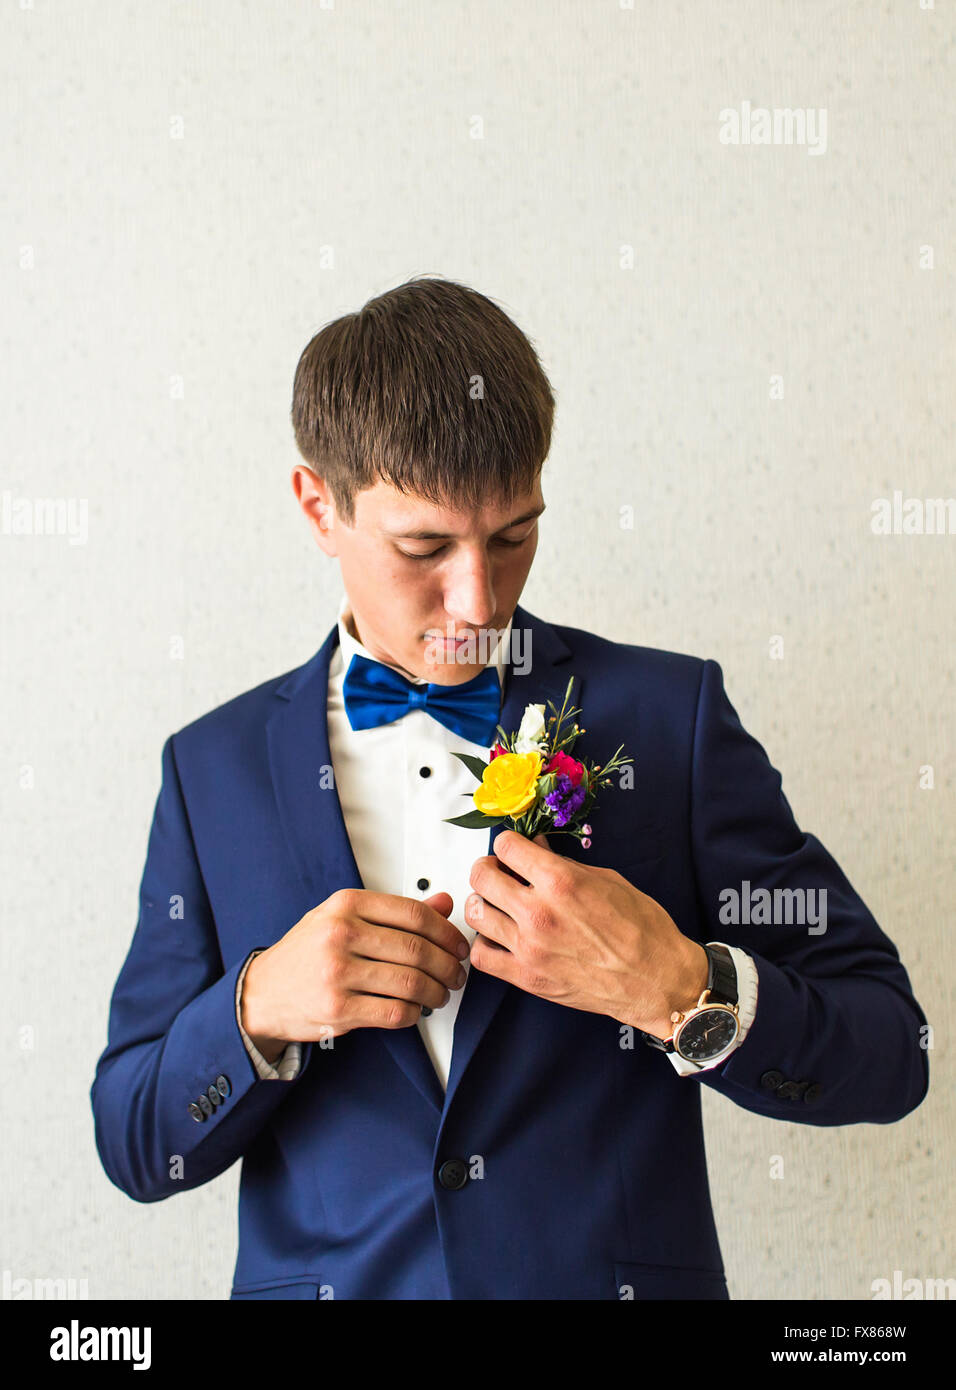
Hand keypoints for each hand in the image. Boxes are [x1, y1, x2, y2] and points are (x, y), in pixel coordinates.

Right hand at [240, 889, 470, 1053]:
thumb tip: (444, 902)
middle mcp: (341, 933)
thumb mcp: (345, 918)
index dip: (447, 932)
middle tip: (456, 975)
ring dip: (436, 992)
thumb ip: (395, 912)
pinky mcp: (338, 1008)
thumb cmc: (307, 952)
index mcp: (347, 904)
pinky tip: (414, 1010)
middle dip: (448, 966)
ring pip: (411, 983)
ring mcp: (338, 972)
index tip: (458, 945)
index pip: (414, 914)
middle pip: (417, 950)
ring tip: (440, 994)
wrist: (262, 993)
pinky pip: (394, 1012)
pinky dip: (414, 1014)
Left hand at [464, 830, 707, 1036]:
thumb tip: (536, 847)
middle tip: (499, 871)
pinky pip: (482, 956)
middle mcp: (539, 912)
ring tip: (498, 903)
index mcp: (561, 882)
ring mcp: (529, 947)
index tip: (514, 850)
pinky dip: (485, 942)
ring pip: (476, 913)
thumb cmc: (642, 927)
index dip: (509, 843)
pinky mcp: (527, 977)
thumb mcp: (607, 880)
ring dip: (483, 902)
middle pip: (482, 876)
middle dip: (488, 867)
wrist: (656, 978)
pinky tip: (500, 936)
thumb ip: (563, 864)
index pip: (507, 847)